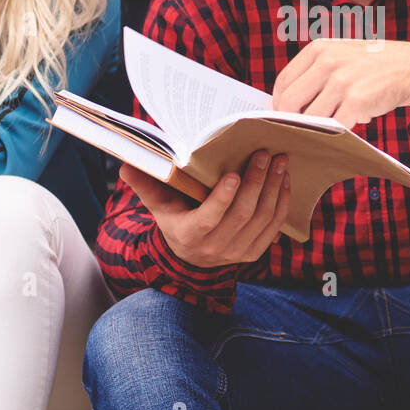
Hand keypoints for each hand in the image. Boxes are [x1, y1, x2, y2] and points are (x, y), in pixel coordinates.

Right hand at [120, 151, 290, 267]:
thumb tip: (125, 164)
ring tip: (279, 162)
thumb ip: (146, 184)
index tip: (233, 174)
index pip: (209, 218)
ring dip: (274, 188)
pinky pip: (273, 226)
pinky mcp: (254, 252)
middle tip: (265, 154)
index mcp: (189, 235)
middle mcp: (215, 248)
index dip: (223, 198)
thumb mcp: (159, 205)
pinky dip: (281, 202)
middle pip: (242, 214)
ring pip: (262, 219)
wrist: (192, 256)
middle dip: (257, 182)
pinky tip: (284, 180)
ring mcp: (237, 253)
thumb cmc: (176, 219)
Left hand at [270, 38, 409, 127]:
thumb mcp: (339, 54)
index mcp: (318, 49)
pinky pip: (335, 124)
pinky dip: (338, 129)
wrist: (409, 68)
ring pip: (310, 117)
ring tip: (331, 121)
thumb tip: (285, 101)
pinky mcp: (357, 100)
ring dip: (317, 125)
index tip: (282, 114)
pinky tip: (350, 120)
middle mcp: (328, 62)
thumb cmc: (370, 65)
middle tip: (297, 127)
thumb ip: (314, 71)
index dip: (278, 102)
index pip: (283, 81)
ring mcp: (342, 81)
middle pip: (290, 101)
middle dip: (290, 119)